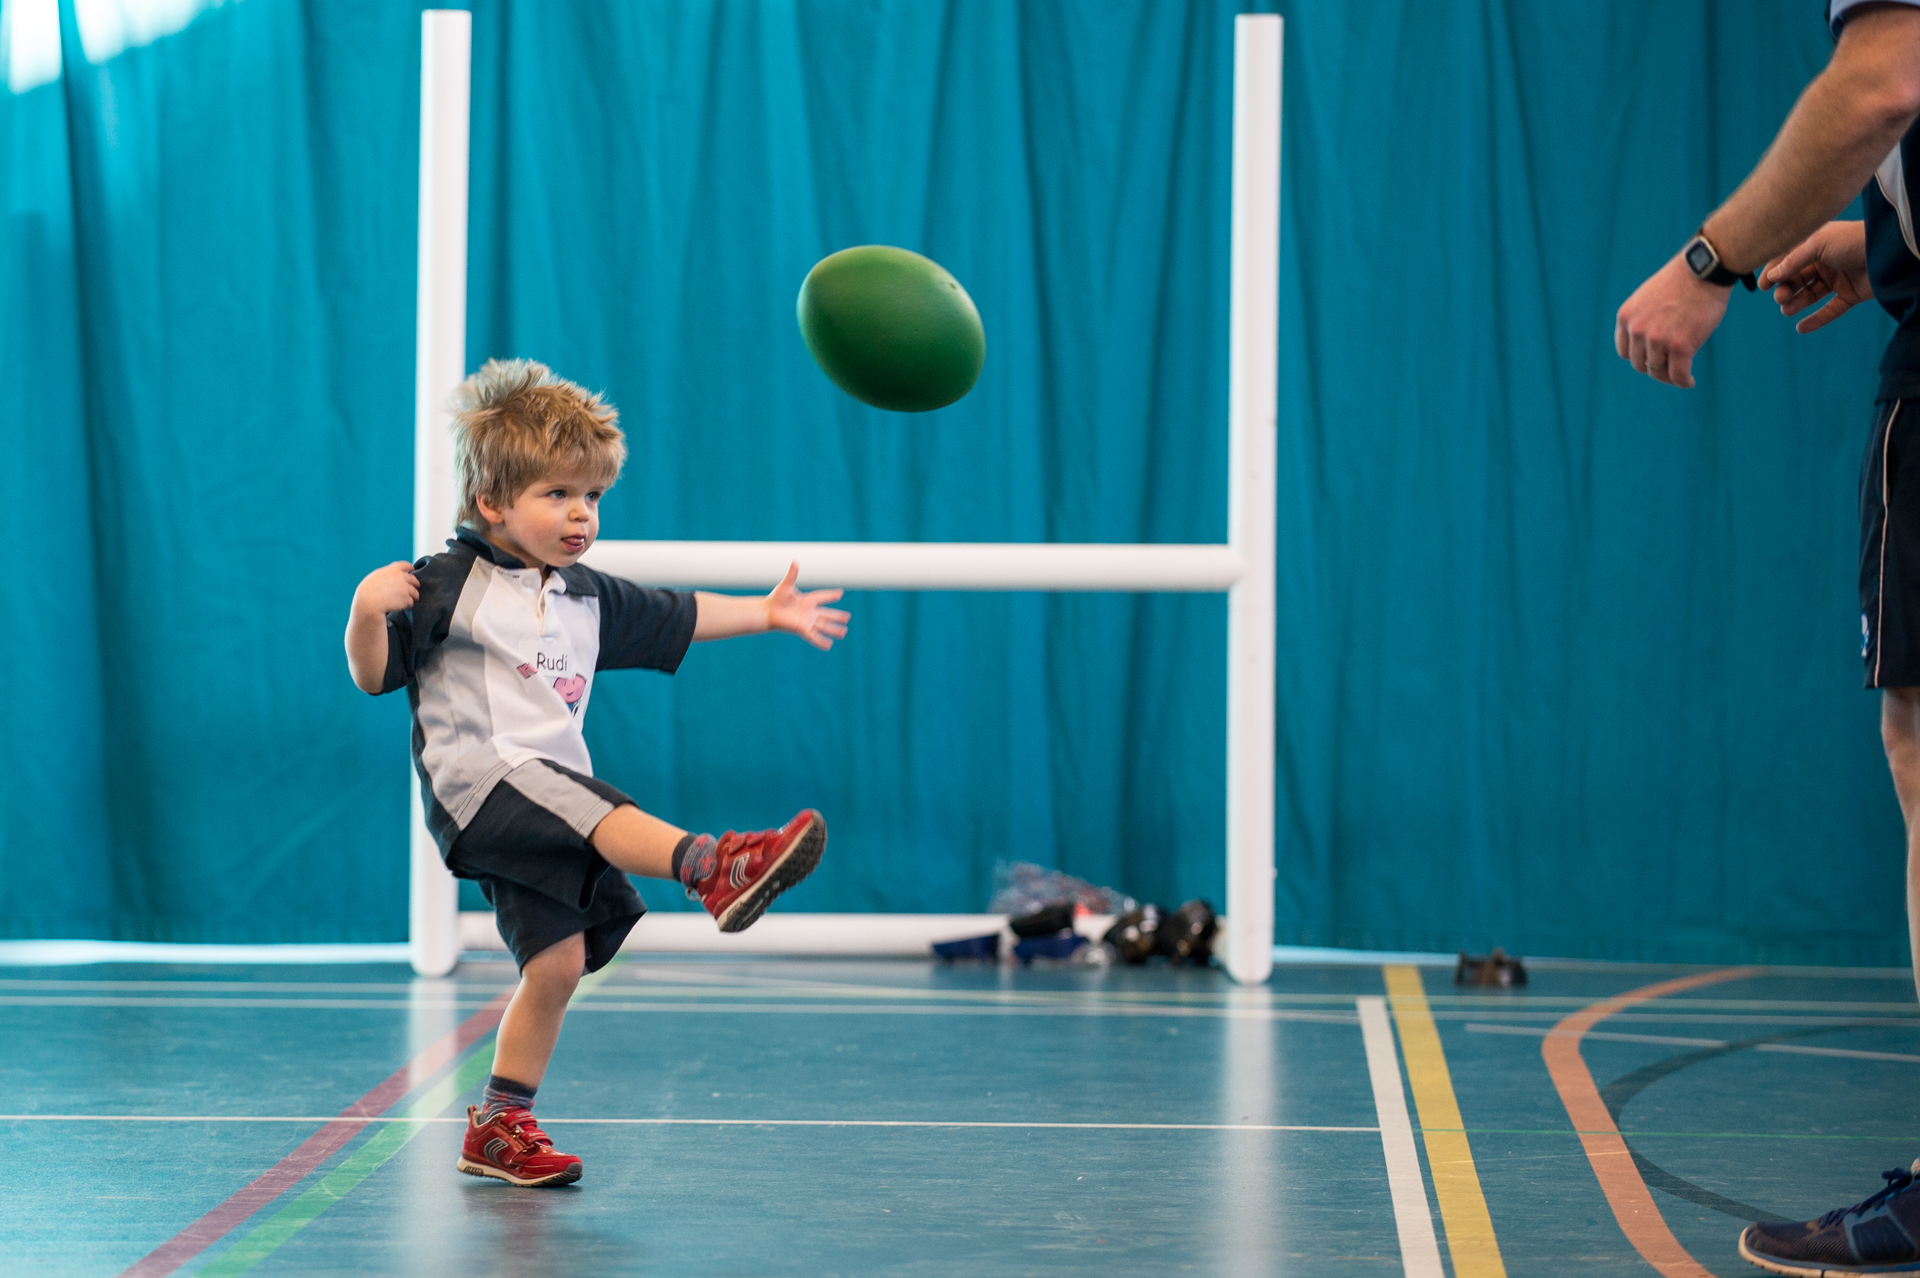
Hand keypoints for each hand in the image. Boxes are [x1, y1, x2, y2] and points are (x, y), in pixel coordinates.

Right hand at [353, 561, 418, 617]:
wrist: (369, 602)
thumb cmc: (368, 591)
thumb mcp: (375, 577)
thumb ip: (386, 574)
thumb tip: (392, 575)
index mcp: (393, 570)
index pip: (405, 565)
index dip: (409, 568)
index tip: (412, 569)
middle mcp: (401, 577)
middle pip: (413, 580)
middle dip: (414, 584)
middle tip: (414, 588)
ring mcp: (405, 588)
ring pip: (415, 592)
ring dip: (413, 596)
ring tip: (409, 600)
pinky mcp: (406, 599)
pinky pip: (411, 602)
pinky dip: (408, 605)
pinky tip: (403, 606)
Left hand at [765, 561, 849, 650]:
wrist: (767, 612)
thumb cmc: (775, 598)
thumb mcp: (785, 585)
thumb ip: (792, 575)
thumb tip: (794, 561)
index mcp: (807, 600)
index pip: (822, 597)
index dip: (830, 595)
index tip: (840, 594)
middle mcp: (809, 611)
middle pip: (826, 614)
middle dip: (837, 616)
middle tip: (847, 618)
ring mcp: (806, 621)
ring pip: (823, 626)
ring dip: (833, 629)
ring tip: (844, 632)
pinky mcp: (802, 629)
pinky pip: (813, 636)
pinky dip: (821, 641)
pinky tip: (828, 646)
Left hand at [1614, 252, 1732, 388]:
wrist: (1704, 269)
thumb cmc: (1681, 281)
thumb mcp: (1648, 297)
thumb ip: (1642, 319)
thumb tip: (1647, 344)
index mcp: (1626, 317)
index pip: (1625, 352)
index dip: (1639, 358)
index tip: (1652, 359)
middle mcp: (1638, 330)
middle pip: (1641, 364)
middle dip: (1655, 368)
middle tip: (1670, 368)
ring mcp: (1658, 339)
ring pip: (1658, 372)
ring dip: (1670, 377)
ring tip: (1681, 376)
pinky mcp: (1681, 346)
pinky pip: (1678, 375)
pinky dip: (1684, 382)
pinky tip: (1689, 382)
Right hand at [1759, 220, 1871, 333]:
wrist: (1888, 252)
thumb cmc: (1853, 240)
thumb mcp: (1818, 243)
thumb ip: (1793, 260)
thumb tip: (1772, 276)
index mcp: (1817, 244)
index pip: (1788, 259)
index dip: (1774, 272)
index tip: (1763, 286)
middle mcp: (1826, 261)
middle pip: (1798, 278)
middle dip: (1786, 289)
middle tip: (1780, 297)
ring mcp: (1839, 278)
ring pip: (1811, 294)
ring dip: (1797, 303)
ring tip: (1787, 310)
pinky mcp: (1851, 294)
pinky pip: (1830, 310)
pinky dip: (1816, 320)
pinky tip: (1801, 328)